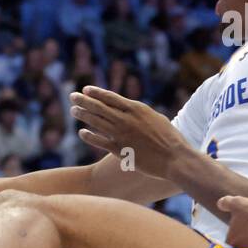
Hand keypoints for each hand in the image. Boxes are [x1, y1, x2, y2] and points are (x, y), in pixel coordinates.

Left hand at [69, 86, 192, 179]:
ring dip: (83, 115)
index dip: (96, 93)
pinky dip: (89, 136)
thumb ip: (139, 113)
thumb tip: (128, 109)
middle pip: (99, 107)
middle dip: (83, 101)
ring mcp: (121, 135)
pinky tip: (82, 132)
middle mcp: (126, 120)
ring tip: (73, 110)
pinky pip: (99, 141)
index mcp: (136, 109)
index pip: (111, 97)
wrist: (175, 158)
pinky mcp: (120, 150)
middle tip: (72, 96)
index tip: (86, 90)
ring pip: (96, 122)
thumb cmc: (169, 138)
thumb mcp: (155, 118)